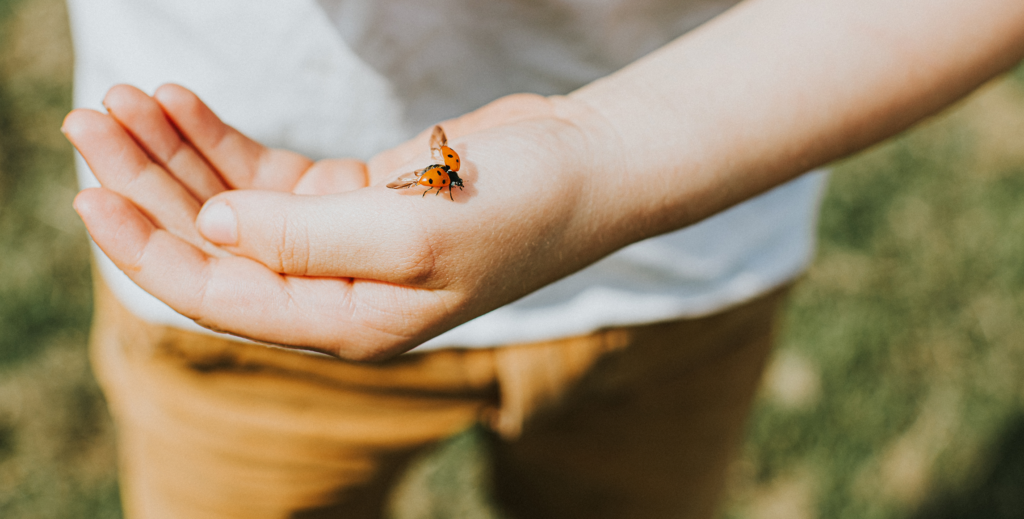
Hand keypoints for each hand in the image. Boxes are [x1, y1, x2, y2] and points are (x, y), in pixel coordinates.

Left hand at [66, 85, 620, 358]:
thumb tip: (215, 225)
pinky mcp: (351, 197)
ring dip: (177, 155)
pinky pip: (267, 173)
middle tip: (92, 119)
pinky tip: (184, 106)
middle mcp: (335, 289)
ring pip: (233, 203)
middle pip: (215, 243)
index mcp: (349, 321)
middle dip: (148, 185)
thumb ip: (308, 238)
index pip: (223, 295)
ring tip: (126, 99)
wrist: (586, 167)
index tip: (91, 192)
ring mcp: (339, 242)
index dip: (150, 248)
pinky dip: (224, 141)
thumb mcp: (416, 231)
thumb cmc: (522, 207)